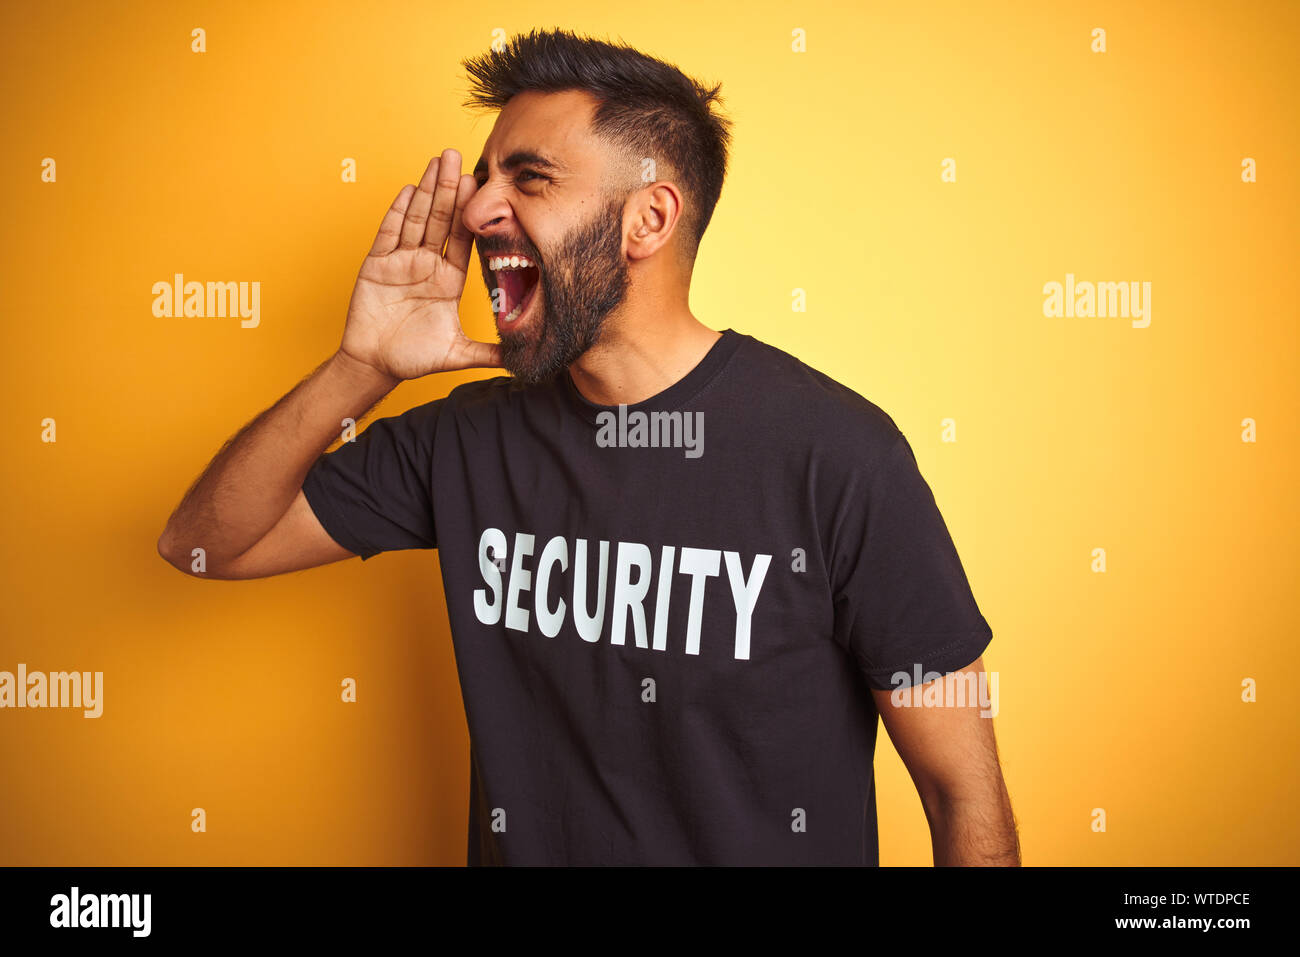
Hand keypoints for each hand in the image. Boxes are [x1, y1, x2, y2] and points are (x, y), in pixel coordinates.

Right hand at [339, 149, 500, 380]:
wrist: (375, 365)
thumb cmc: (413, 358)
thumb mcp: (458, 354)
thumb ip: (488, 355)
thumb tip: (521, 364)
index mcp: (448, 280)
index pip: (463, 239)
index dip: (470, 213)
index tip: (481, 186)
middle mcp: (427, 265)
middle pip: (441, 220)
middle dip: (449, 189)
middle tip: (458, 156)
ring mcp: (401, 262)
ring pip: (416, 219)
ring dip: (426, 190)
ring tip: (437, 162)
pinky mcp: (377, 265)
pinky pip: (388, 234)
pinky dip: (397, 212)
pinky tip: (407, 189)